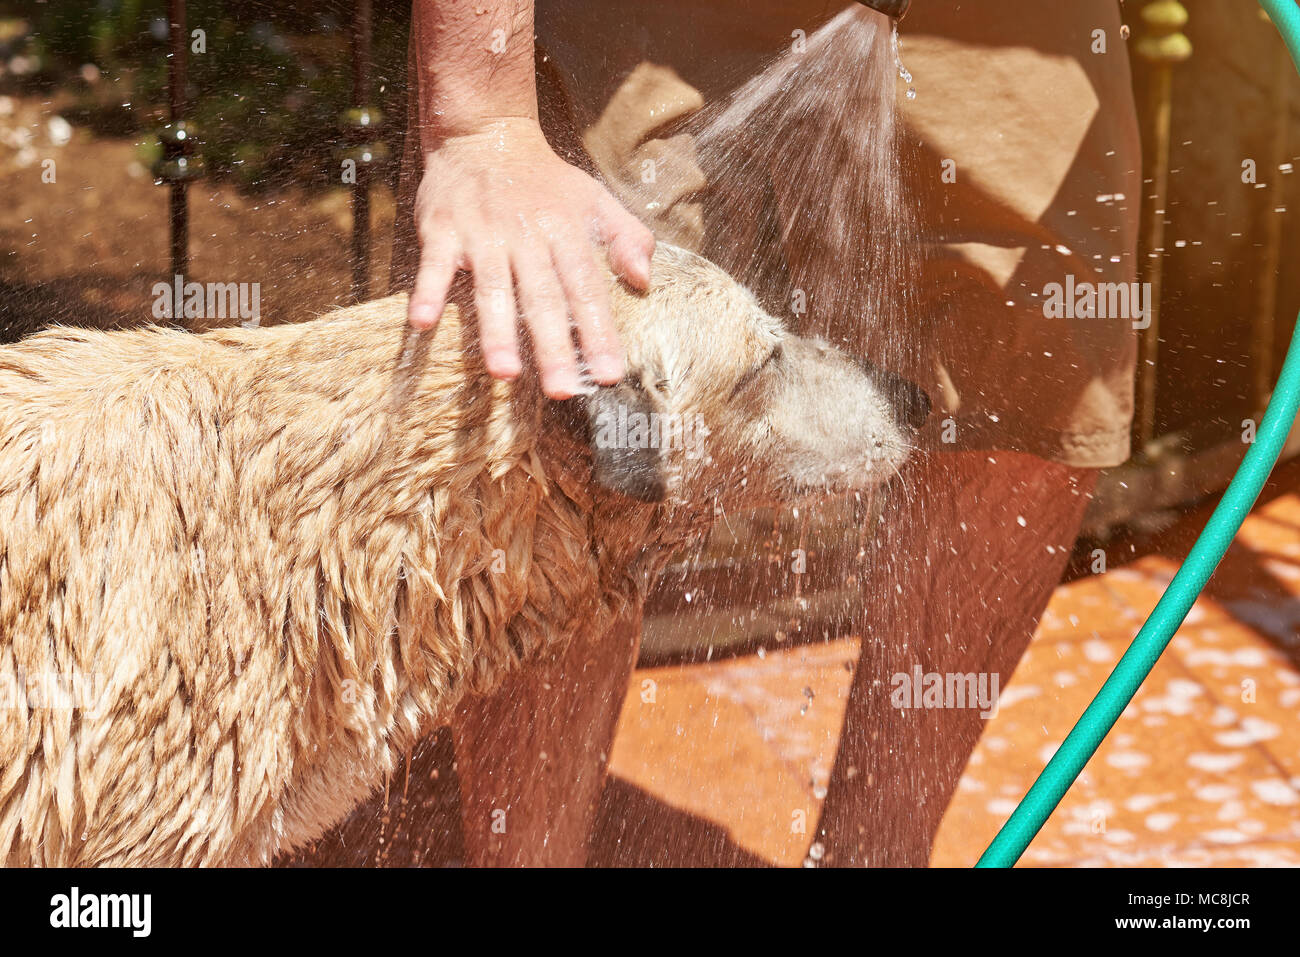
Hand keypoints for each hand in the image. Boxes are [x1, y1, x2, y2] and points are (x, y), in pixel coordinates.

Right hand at [407, 117, 655, 398]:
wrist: (485, 132)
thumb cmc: (546, 179)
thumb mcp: (595, 199)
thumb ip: (627, 238)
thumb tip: (645, 281)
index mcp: (566, 231)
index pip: (587, 289)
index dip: (599, 332)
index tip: (610, 374)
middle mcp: (527, 235)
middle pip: (543, 297)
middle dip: (553, 346)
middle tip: (563, 391)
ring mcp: (483, 233)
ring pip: (493, 287)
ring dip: (497, 330)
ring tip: (505, 373)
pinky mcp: (442, 229)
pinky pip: (434, 264)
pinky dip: (427, 290)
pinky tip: (423, 323)